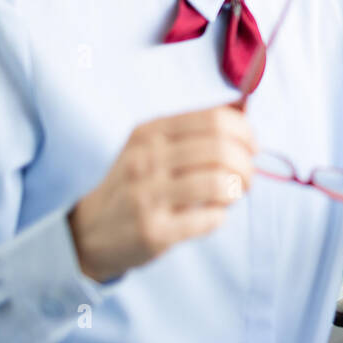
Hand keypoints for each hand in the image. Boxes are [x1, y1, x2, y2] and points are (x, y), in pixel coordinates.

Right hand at [69, 104, 255, 282]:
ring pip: (218, 183)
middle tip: (247, 178)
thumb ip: (195, 130)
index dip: (245, 133)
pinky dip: (221, 216)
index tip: (253, 148)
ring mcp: (147, 195)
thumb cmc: (137, 183)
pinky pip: (209, 218)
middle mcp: (146, 159)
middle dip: (246, 165)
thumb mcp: (153, 146)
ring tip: (234, 196)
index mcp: (150, 132)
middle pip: (221, 150)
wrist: (89, 231)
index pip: (215, 120)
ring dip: (237, 190)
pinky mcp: (154, 230)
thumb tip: (244, 111)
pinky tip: (212, 216)